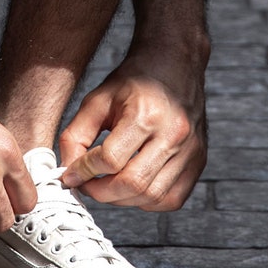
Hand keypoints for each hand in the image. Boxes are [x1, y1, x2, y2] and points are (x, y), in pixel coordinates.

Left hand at [59, 48, 206, 210]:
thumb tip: (68, 174)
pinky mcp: (199, 162)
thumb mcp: (96, 100)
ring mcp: (191, 150)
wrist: (174, 65)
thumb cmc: (133, 82)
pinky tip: (131, 187)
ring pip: (153, 197)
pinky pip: (171, 198)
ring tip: (105, 186)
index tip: (70, 175)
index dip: (84, 171)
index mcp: (146, 114)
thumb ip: (76, 136)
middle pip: (133, 184)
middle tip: (86, 185)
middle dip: (101, 192)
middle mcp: (173, 134)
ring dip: (123, 200)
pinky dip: (147, 201)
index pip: (110, 159)